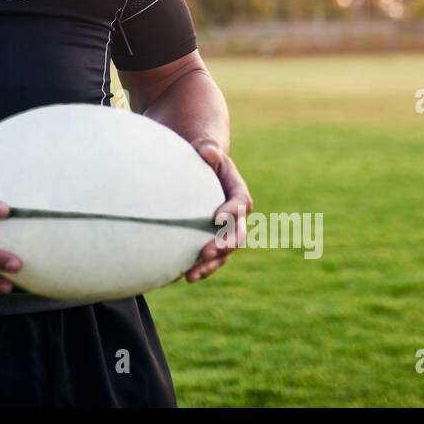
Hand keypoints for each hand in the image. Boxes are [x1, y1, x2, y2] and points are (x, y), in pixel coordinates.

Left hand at [185, 137, 251, 283]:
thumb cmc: (198, 155)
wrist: (195, 166)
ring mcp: (224, 229)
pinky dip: (198, 268)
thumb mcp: (203, 147)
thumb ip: (207, 149)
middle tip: (206, 253)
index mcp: (236, 189)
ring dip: (211, 265)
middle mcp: (235, 213)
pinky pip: (209, 258)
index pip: (242, 202)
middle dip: (224, 245)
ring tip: (192, 275)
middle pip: (238, 233)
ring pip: (225, 252)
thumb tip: (208, 152)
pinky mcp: (210, 239)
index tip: (218, 218)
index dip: (233, 211)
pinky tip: (182, 276)